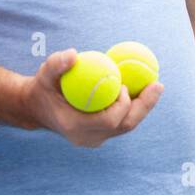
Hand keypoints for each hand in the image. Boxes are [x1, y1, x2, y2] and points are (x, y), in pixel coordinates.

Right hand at [19, 49, 163, 147]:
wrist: (36, 109)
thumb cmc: (43, 88)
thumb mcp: (44, 73)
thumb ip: (57, 64)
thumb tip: (73, 54)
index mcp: (75, 126)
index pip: (108, 121)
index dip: (122, 104)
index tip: (125, 85)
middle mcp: (87, 138)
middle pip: (124, 126)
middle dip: (144, 106)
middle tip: (158, 85)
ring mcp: (94, 140)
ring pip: (126, 126)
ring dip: (143, 107)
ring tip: (156, 86)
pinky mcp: (100, 136)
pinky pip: (122, 123)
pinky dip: (133, 108)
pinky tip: (144, 91)